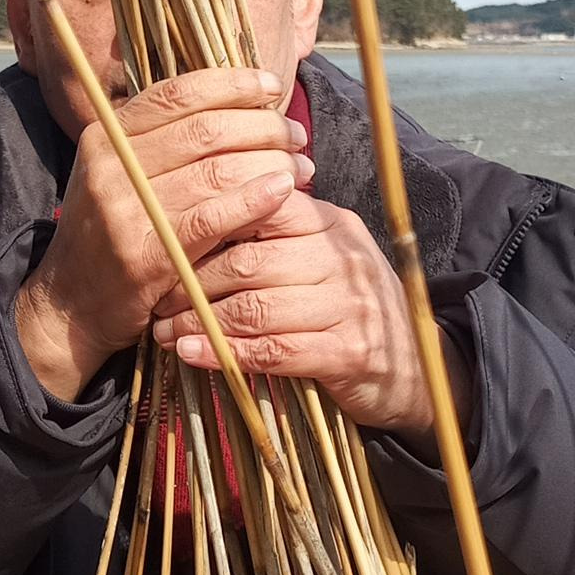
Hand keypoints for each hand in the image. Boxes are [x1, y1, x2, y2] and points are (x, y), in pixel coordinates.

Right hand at [13, 67, 314, 400]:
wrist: (70, 305)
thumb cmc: (112, 233)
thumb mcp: (121, 173)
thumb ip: (164, 139)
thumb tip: (240, 103)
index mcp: (106, 134)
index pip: (178, 92)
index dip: (232, 84)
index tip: (271, 86)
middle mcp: (110, 164)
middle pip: (205, 129)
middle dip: (264, 127)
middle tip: (297, 137)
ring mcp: (125, 209)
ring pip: (216, 170)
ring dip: (270, 164)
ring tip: (301, 169)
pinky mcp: (145, 254)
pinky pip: (212, 217)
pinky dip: (254, 200)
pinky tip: (282, 193)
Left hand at [151, 190, 473, 443]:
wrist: (419, 369)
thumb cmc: (351, 310)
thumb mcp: (323, 259)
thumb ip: (276, 238)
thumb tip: (197, 223)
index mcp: (330, 223)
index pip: (261, 205)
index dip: (207, 225)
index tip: (164, 245)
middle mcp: (342, 257)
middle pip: (248, 260)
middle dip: (192, 282)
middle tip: (156, 299)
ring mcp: (350, 305)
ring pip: (256, 307)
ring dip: (201, 323)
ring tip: (165, 332)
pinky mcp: (350, 352)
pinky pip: (275, 350)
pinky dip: (228, 354)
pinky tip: (194, 356)